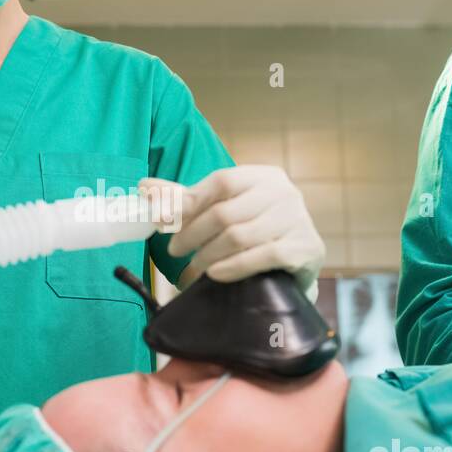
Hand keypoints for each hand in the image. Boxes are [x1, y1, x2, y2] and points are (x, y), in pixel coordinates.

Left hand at [141, 165, 325, 297]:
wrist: (296, 268)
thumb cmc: (255, 235)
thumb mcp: (223, 211)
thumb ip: (187, 199)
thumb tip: (144, 185)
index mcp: (265, 176)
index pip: (221, 181)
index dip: (189, 202)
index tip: (162, 221)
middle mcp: (286, 193)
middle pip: (226, 211)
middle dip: (192, 234)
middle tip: (174, 251)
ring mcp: (299, 220)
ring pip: (239, 236)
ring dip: (207, 256)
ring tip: (192, 268)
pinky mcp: (306, 249)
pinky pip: (262, 257)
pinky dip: (232, 268)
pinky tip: (215, 275)